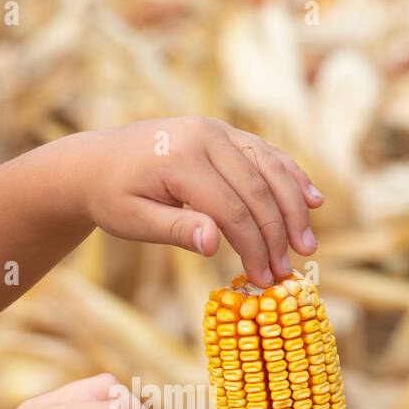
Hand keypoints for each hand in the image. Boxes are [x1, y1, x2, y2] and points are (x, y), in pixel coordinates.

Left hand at [70, 116, 322, 285]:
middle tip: (287, 272)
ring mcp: (216, 129)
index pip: (231, 209)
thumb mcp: (133, 221)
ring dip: (294, 207)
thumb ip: (175, 229)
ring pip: (269, 168)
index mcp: (180, 159)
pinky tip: (313, 200)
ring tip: (307, 244)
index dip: (253, 247)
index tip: (265, 279)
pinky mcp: (223, 132)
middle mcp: (204, 136)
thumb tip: (214, 243)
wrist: (94, 160)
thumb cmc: (112, 197)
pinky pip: (265, 153)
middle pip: (256, 189)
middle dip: (277, 234)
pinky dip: (291, 176)